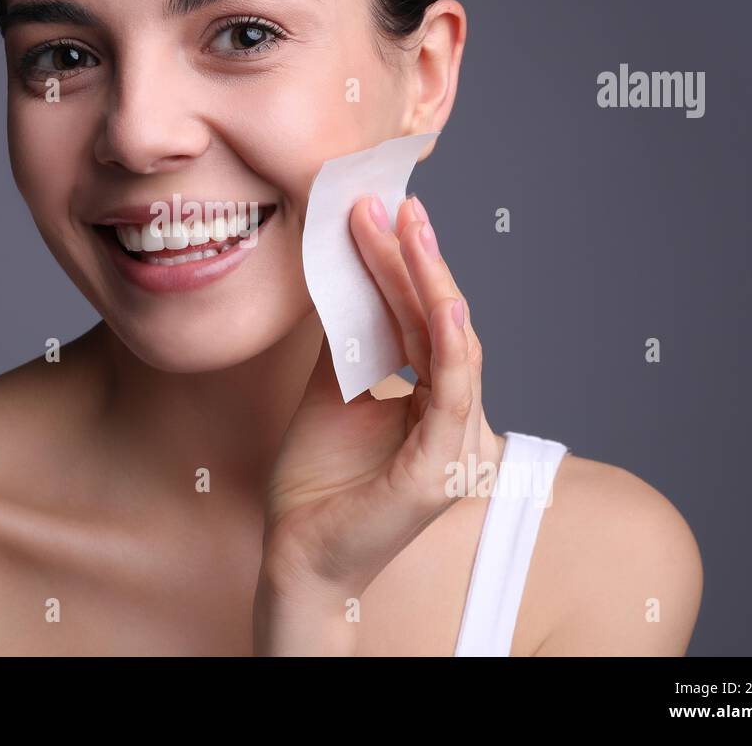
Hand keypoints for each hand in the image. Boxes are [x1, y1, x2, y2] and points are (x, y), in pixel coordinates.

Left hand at [254, 194, 488, 653]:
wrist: (294, 550)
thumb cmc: (317, 478)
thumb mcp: (332, 387)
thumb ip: (350, 336)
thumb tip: (346, 266)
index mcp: (436, 402)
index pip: (424, 320)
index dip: (406, 265)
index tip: (383, 211)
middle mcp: (457, 418)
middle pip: (439, 321)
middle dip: (416, 258)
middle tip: (393, 203)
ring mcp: (457, 444)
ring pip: (451, 344)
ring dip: (429, 281)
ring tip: (406, 226)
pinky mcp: (441, 468)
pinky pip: (453, 394)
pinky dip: (448, 343)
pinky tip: (438, 299)